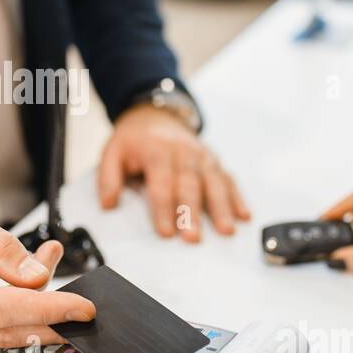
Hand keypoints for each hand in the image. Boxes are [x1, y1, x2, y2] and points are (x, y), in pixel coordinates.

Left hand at [98, 104, 249, 241]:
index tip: (166, 232)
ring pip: (214, 182)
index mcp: (156, 150)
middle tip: (193, 238)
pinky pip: (228, 179)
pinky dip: (237, 197)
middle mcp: (183, 152)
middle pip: (189, 185)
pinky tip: (244, 215)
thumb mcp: (112, 151)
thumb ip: (108, 178)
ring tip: (225, 230)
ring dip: (221, 208)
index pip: (161, 183)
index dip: (163, 209)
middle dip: (192, 213)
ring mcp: (201, 156)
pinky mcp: (213, 161)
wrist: (155, 115)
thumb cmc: (135, 140)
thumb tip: (108, 203)